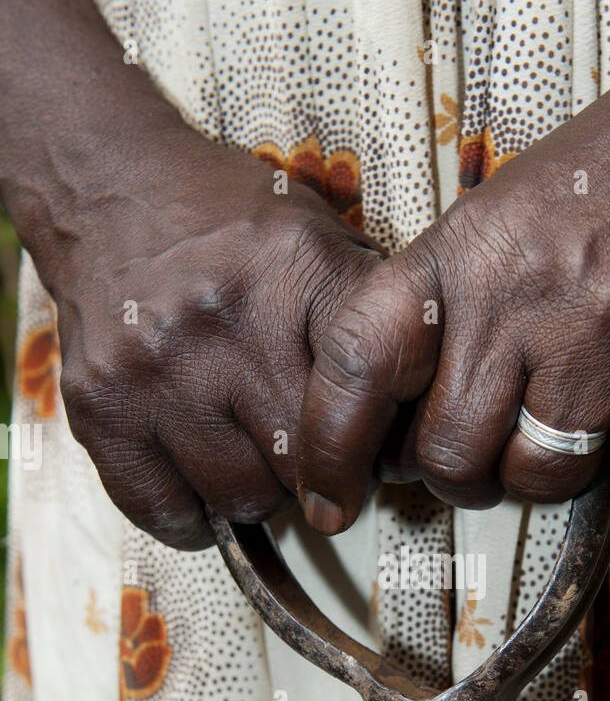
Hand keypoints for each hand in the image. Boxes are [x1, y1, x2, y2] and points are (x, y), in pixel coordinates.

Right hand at [54, 131, 378, 548]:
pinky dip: (191, 516)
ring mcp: (157, 369)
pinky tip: (202, 479)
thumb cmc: (224, 222)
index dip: (378, 436)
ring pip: (244, 496)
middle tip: (311, 451)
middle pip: (309, 462)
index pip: (368, 396)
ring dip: (258, 491)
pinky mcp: (101, 407)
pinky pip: (164, 511)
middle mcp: (226, 321)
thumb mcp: (316, 235)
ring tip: (253, 451)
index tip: (373, 446)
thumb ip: (364, 316)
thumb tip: (417, 409)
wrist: (105, 184)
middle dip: (320, 471)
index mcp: (296, 271)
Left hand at [295, 41, 609, 532]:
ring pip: (542, 480)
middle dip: (468, 479)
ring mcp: (607, 334)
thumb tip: (396, 417)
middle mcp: (522, 296)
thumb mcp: (499, 214)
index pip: (357, 363)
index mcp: (461, 253)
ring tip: (585, 432)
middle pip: (451, 456)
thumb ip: (445, 306)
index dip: (329, 446)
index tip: (329, 499)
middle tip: (497, 453)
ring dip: (559, 480)